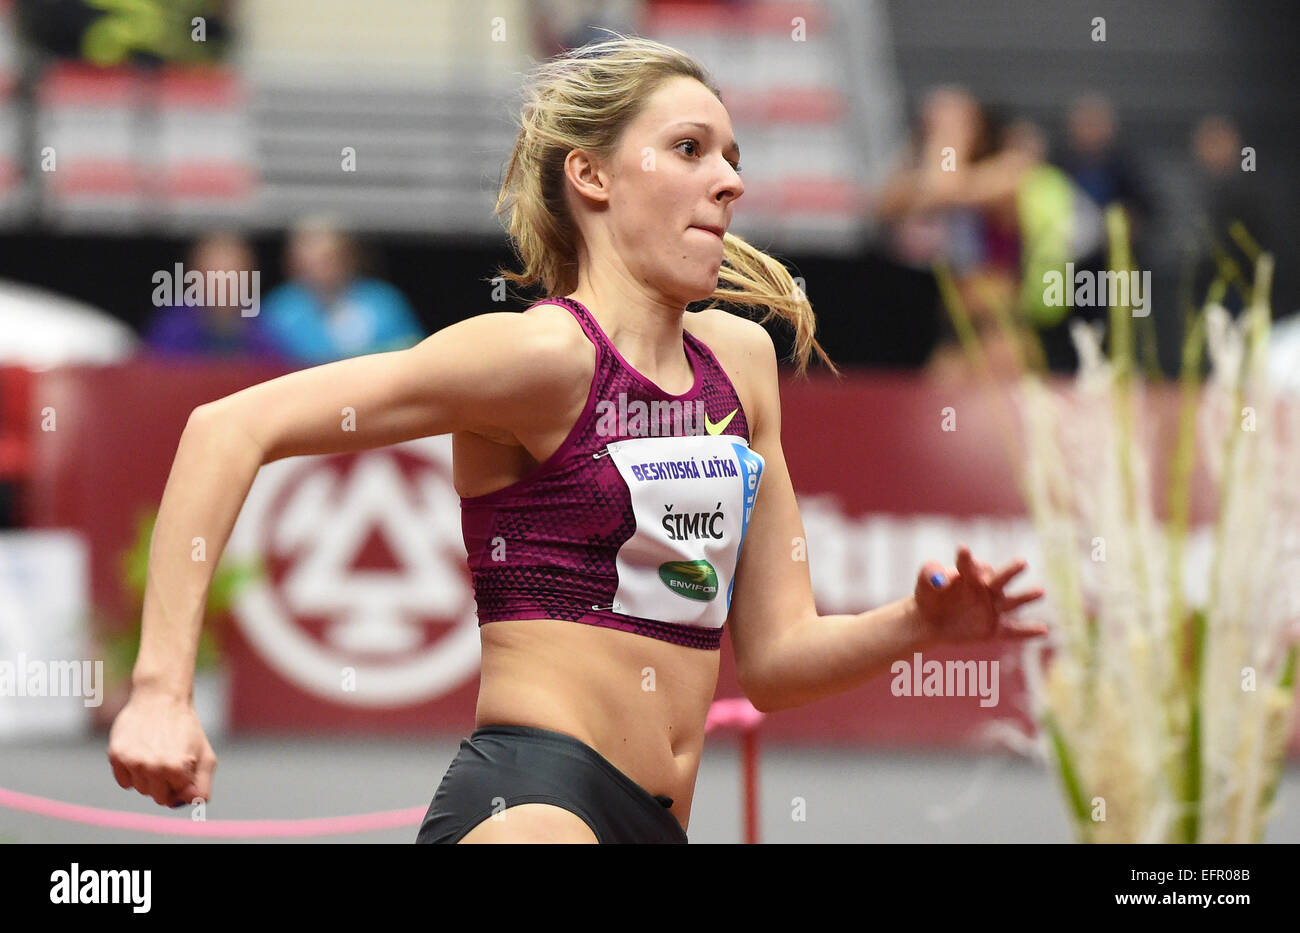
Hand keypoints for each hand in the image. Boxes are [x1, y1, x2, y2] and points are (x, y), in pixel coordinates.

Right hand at [107, 685, 216, 808]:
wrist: (160, 698)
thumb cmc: (186, 728)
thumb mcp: (205, 755)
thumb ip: (202, 786)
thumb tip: (191, 805)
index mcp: (177, 768)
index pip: (177, 799)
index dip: (181, 786)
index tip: (184, 772)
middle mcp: (153, 767)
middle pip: (158, 798)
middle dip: (166, 785)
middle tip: (170, 763)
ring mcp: (133, 762)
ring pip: (141, 790)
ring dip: (149, 779)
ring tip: (157, 754)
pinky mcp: (115, 756)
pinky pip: (124, 782)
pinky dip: (132, 773)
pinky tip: (141, 753)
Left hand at [913, 544, 1047, 643]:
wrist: (929, 622)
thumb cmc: (929, 595)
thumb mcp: (924, 582)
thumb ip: (930, 573)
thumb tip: (945, 576)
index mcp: (969, 574)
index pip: (970, 565)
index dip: (965, 560)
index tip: (962, 550)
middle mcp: (986, 588)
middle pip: (1001, 578)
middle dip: (1011, 571)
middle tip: (1022, 562)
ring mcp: (993, 608)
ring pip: (1012, 602)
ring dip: (1025, 597)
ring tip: (1040, 591)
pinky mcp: (995, 629)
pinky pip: (1013, 631)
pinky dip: (1028, 631)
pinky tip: (1044, 630)